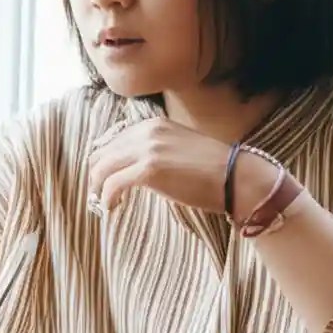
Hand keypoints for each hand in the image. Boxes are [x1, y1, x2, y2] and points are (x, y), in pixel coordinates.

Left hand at [86, 118, 277, 218]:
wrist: (237, 178)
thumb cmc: (212, 169)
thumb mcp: (176, 148)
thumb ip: (152, 150)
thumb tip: (129, 168)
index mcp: (151, 125)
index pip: (111, 141)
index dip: (103, 162)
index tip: (104, 180)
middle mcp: (146, 132)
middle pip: (101, 153)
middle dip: (96, 175)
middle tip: (99, 195)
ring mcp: (147, 149)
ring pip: (102, 168)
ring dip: (97, 188)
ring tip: (105, 203)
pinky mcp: (149, 170)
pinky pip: (113, 184)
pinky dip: (107, 197)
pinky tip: (113, 207)